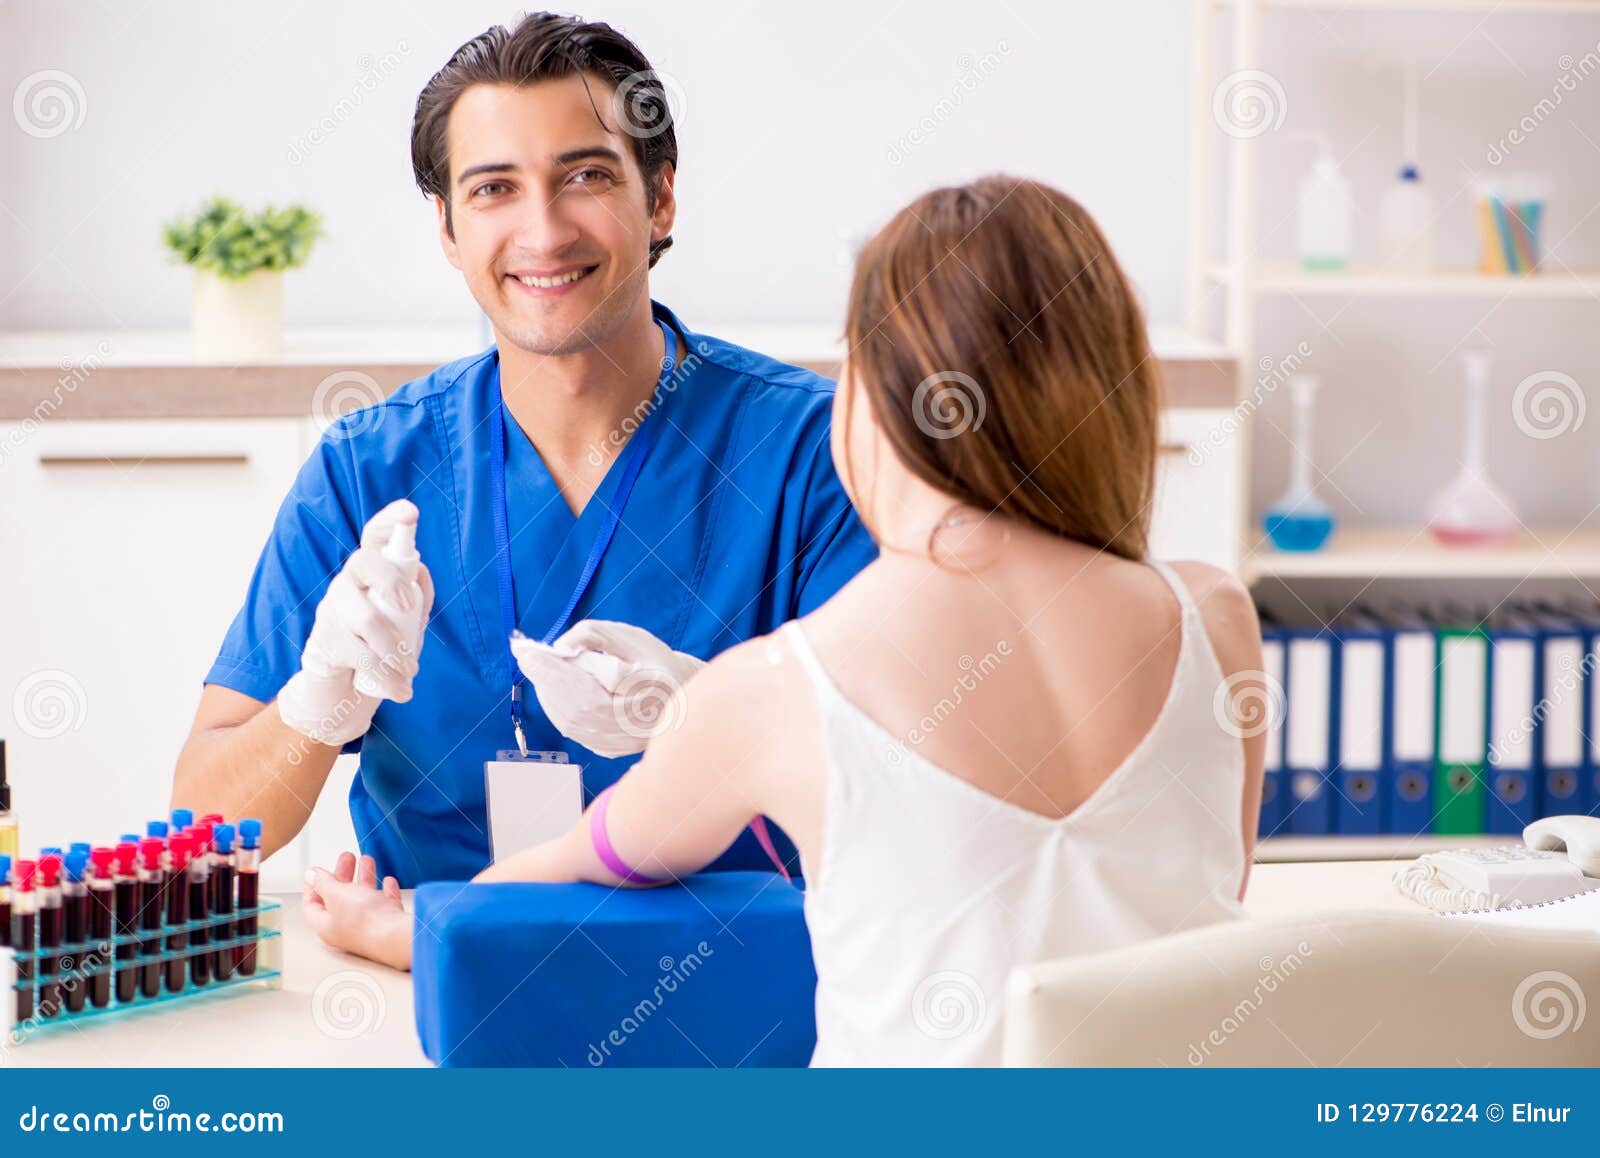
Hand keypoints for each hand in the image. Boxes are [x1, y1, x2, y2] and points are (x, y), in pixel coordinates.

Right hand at [276, 499, 435, 745]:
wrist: (344, 682)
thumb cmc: (382, 639)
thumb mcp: (406, 616)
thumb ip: (418, 591)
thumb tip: (419, 569)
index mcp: (372, 570)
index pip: (375, 535)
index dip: (391, 520)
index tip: (410, 512)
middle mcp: (348, 580)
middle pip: (364, 563)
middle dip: (391, 582)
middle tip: (408, 607)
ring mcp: (332, 608)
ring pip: (366, 618)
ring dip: (397, 649)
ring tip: (412, 671)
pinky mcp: (325, 639)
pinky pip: (360, 653)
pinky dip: (387, 676)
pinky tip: (402, 690)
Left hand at [302, 851, 411, 970]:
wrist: (397, 935)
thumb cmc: (365, 920)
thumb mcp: (336, 894)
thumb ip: (323, 883)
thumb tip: (311, 876)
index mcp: (326, 925)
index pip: (312, 905)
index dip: (313, 886)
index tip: (318, 872)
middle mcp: (346, 929)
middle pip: (339, 899)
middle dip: (342, 876)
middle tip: (347, 859)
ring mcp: (368, 927)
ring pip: (363, 899)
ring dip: (364, 878)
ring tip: (367, 861)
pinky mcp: (388, 924)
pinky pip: (385, 905)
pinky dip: (385, 891)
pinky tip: (388, 882)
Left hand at [511, 619, 704, 757]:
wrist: (678, 697)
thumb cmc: (654, 663)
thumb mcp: (630, 637)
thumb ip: (595, 635)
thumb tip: (560, 648)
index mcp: (653, 689)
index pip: (601, 682)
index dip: (560, 670)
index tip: (530, 651)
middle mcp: (641, 721)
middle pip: (581, 707)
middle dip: (547, 679)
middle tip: (524, 656)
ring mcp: (626, 741)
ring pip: (574, 723)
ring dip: (549, 694)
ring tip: (536, 667)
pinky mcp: (611, 748)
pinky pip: (575, 731)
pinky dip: (557, 708)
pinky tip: (549, 688)